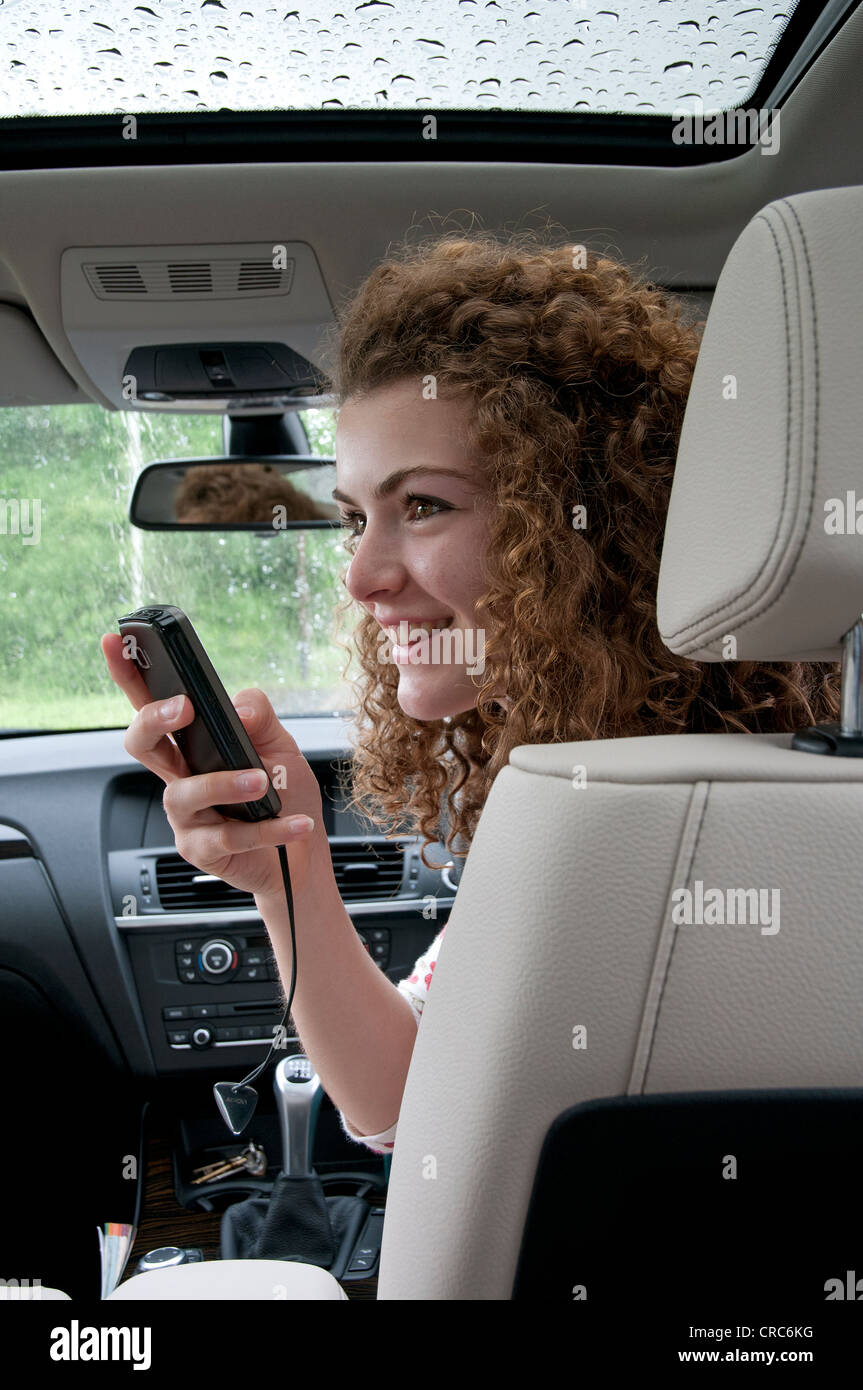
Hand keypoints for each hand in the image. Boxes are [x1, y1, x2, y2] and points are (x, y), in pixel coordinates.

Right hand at [101, 632, 325, 900]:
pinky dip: (268, 828)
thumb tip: (237, 708)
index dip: (128, 674)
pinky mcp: (203, 850)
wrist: (301, 858)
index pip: (151, 703)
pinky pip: (228, 837)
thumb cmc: (283, 796)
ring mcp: (188, 816)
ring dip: (224, 783)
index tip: (117, 641)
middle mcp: (181, 777)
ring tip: (262, 780)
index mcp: (192, 745)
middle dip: (153, 720)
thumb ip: (260, 717)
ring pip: (184, 793)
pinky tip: (295, 822)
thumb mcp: (281, 745)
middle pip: (141, 743)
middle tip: (184, 708)